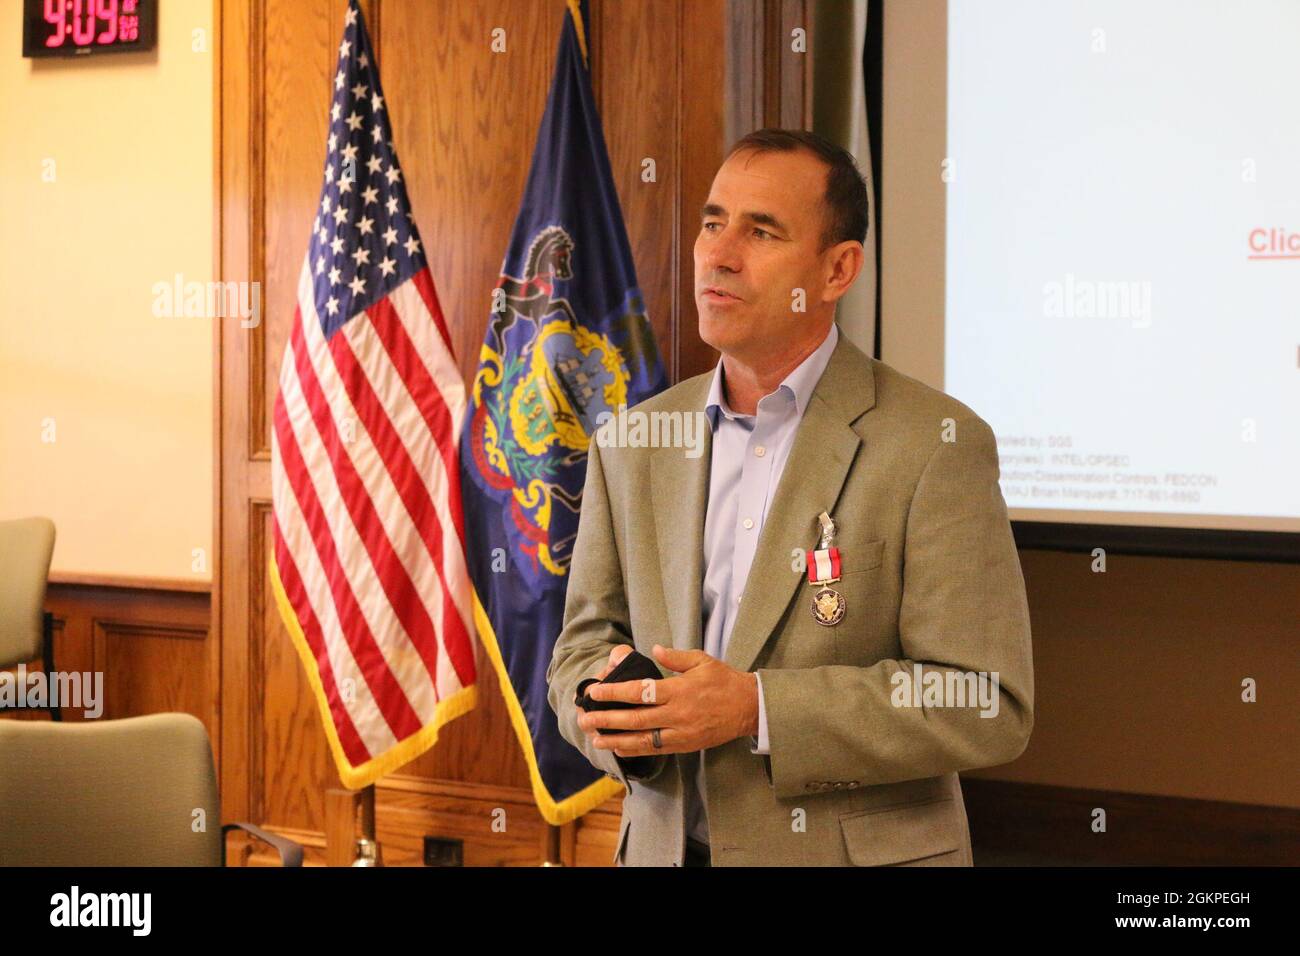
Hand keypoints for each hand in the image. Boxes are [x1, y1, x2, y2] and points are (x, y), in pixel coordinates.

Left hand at [576, 644, 758, 756]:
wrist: (750, 708)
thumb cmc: (725, 680)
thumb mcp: (702, 661)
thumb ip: (676, 657)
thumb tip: (654, 649)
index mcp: (679, 690)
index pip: (640, 692)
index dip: (615, 692)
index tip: (595, 691)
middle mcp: (677, 714)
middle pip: (635, 719)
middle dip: (607, 719)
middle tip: (584, 718)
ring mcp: (681, 733)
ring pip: (643, 739)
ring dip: (616, 739)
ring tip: (594, 737)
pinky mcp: (685, 745)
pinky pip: (656, 749)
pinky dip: (635, 750)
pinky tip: (619, 749)